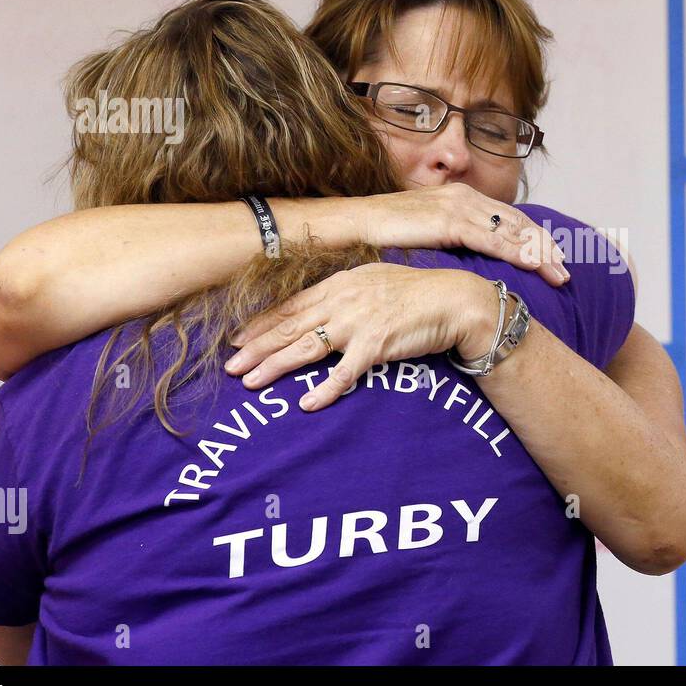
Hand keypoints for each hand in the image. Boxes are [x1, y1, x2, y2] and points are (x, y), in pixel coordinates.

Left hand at [223, 264, 497, 410]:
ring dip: (275, 366)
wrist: (454, 301)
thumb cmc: (417, 293)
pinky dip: (325, 389)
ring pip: (306, 348)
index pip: (291, 306)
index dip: (261, 324)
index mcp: (340, 283)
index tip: (237, 339)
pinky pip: (345, 373)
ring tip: (251, 383)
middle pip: (290, 327)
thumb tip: (322, 306)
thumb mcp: (375, 281)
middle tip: (230, 367)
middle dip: (256, 348)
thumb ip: (346, 292)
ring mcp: (358, 322)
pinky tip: (307, 404)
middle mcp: (343, 300)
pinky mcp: (377, 345)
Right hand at [351, 184, 568, 285]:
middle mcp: (467, 198)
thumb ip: (452, 240)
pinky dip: (518, 253)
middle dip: (546, 248)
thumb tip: (471, 262)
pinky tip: (536, 266)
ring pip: (513, 232)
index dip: (536, 239)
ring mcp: (459, 207)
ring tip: (560, 275)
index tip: (555, 259)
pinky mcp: (450, 221)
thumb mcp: (428, 234)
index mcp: (464, 198)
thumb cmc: (386, 234)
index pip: (510, 219)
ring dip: (540, 254)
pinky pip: (493, 240)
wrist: (355, 224)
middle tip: (566, 272)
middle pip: (519, 224)